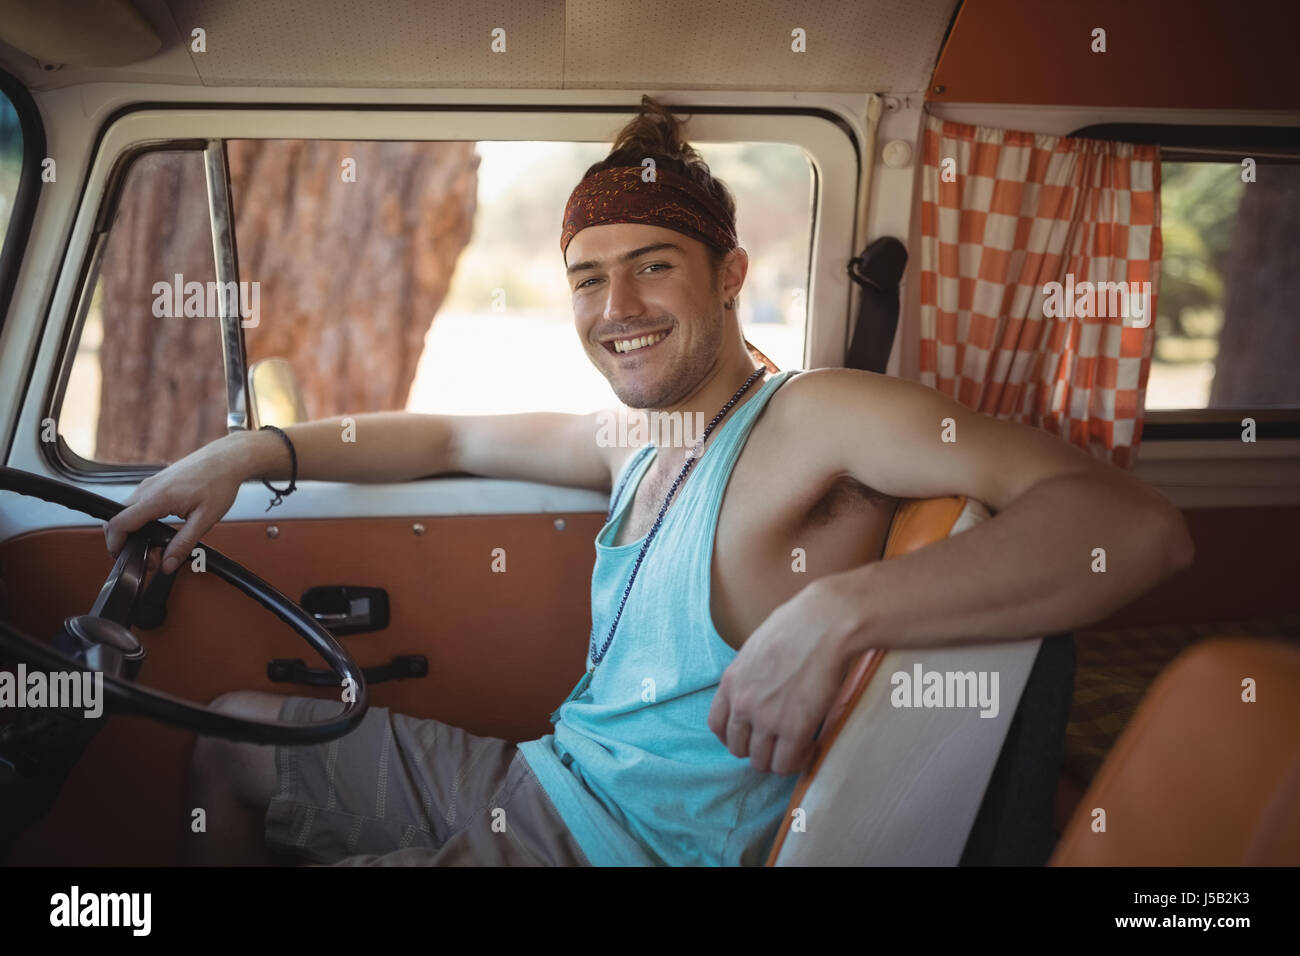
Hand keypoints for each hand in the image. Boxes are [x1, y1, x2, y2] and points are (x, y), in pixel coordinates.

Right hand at [103, 434, 252, 574]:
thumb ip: (184, 544)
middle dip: (125, 541)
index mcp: (157, 497)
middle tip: (146, 557)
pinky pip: (137, 504)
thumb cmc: (219, 483)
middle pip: (118, 518)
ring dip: (134, 531)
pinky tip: (158, 529)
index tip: (124, 559)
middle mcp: (147, 489)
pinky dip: (141, 520)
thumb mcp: (205, 519)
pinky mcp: (154, 483)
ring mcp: (149, 484)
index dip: (115, 544)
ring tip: (156, 546)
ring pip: (127, 512)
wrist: (226, 458)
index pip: (119, 523)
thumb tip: (168, 565)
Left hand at [707, 574, 862, 774]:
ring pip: (762, 762)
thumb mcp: (755, 648)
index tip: (749, 736)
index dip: (733, 736)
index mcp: (730, 682)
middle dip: (757, 749)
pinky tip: (809, 746)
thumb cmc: (796, 626)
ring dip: (777, 759)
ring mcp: (767, 720)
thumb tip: (757, 689)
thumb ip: (748, 676)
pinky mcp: (795, 729)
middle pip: (738, 748)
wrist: (825, 624)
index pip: (717, 726)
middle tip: (777, 743)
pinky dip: (797, 762)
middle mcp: (743, 705)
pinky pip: (787, 764)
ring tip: (795, 747)